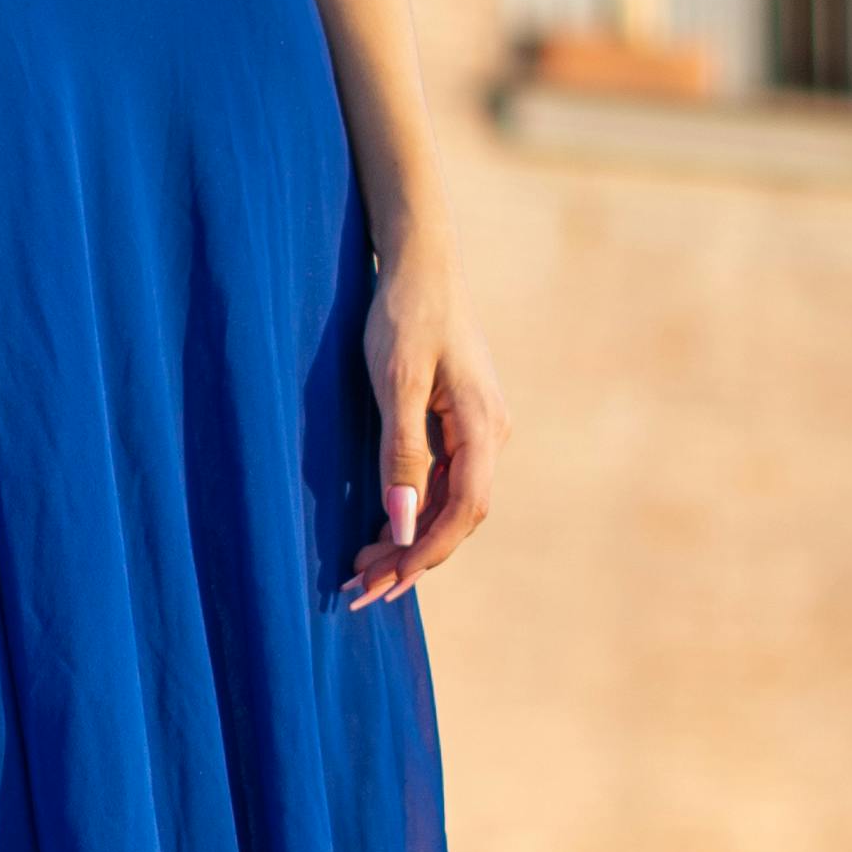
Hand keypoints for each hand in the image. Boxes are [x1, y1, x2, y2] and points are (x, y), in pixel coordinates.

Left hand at [351, 240, 500, 603]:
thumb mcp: (396, 383)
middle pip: (458, 515)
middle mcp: (491, 432)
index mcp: (484, 426)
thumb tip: (403, 524)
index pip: (463, 511)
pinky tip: (384, 526)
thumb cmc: (405, 314)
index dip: (425, 555)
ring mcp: (479, 427)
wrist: (420, 261)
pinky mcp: (461, 419)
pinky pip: (445, 479)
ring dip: (411, 538)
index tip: (384, 583)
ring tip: (364, 568)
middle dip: (412, 558)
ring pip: (451, 501)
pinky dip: (415, 509)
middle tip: (360, 590)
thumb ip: (402, 454)